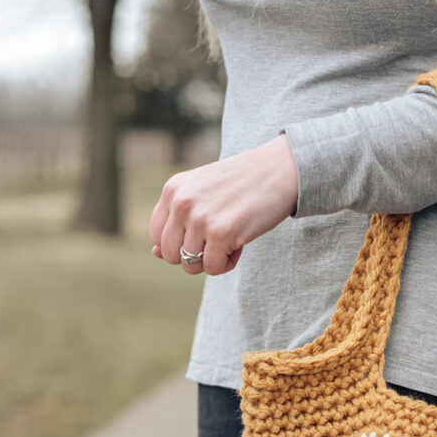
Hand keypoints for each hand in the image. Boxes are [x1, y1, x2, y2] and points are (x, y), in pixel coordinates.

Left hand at [150, 134, 298, 275]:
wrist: (280, 169)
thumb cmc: (243, 184)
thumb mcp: (203, 195)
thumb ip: (178, 221)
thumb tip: (156, 253)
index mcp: (173, 190)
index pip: (156, 235)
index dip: (179, 244)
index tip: (202, 235)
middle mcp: (181, 202)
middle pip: (171, 254)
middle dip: (193, 256)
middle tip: (217, 242)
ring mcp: (200, 217)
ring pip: (190, 264)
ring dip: (212, 261)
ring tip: (230, 241)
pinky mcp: (221, 232)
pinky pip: (212, 267)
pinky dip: (226, 264)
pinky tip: (240, 245)